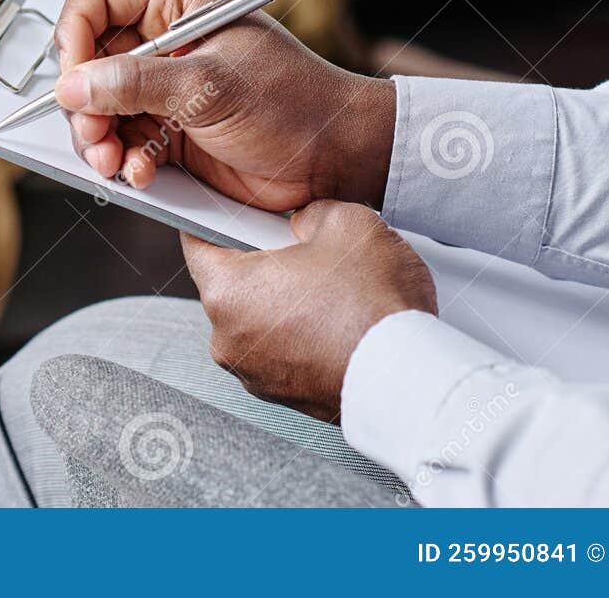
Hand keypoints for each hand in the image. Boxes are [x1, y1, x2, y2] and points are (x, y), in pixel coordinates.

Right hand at [53, 0, 395, 211]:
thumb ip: (138, 83)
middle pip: (88, 57)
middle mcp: (165, 43)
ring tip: (111, 161)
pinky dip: (122, 161)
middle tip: (92, 131)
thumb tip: (73, 85)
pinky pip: (121, 142)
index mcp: (179, 6)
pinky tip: (141, 173)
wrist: (336, 162)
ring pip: (98, 106)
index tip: (73, 75)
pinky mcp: (168, 134)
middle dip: (82, 98)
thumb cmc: (294, 103)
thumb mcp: (212, 86)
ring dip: (96, 137)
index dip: (75, 31)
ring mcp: (164, 90)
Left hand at [182, 201, 437, 419]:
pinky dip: (303, 336)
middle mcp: (228, 340)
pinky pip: (284, 352)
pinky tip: (339, 322)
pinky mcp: (286, 396)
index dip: (215, 219)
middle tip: (305, 251)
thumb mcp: (345, 221)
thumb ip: (309, 213)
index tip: (227, 212)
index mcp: (226, 291)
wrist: (411, 377)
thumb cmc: (375, 306)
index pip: (197, 242)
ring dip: (286, 303)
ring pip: (259, 320)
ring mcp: (256, 374)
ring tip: (333, 291)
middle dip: (265, 264)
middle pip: (233, 284)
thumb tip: (305, 222)